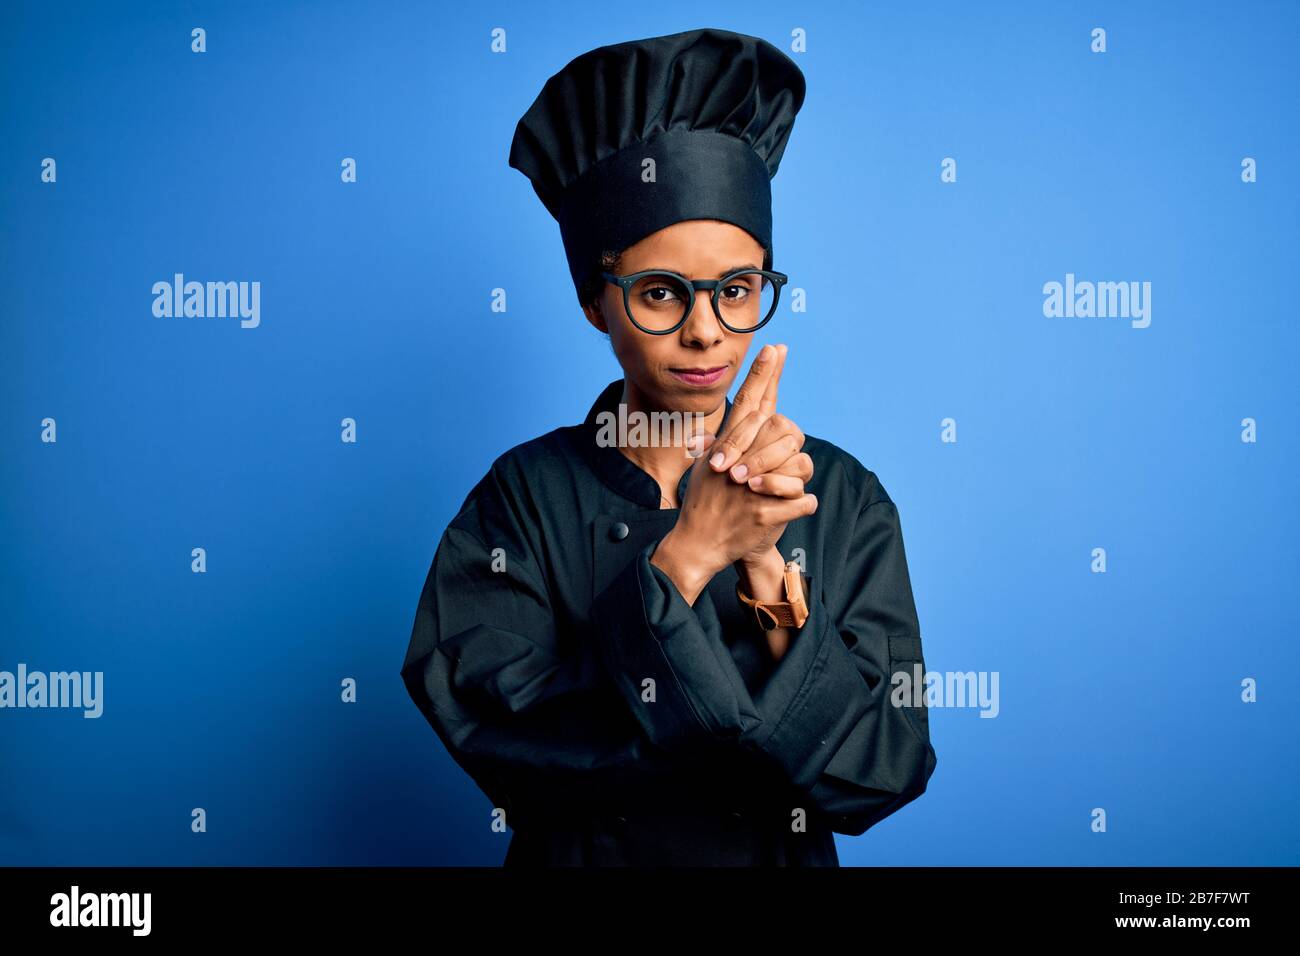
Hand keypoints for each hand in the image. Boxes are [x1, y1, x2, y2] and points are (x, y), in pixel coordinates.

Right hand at [650, 345, 817, 603]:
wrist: (697, 543)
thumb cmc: (705, 503)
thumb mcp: (707, 465)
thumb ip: (727, 441)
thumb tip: (748, 416)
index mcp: (725, 446)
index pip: (746, 402)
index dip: (762, 374)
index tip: (776, 347)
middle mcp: (738, 461)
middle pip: (779, 428)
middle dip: (786, 440)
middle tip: (777, 455)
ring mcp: (751, 488)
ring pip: (799, 465)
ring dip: (795, 479)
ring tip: (780, 492)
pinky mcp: (763, 514)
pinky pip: (803, 500)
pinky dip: (803, 505)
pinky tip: (793, 509)